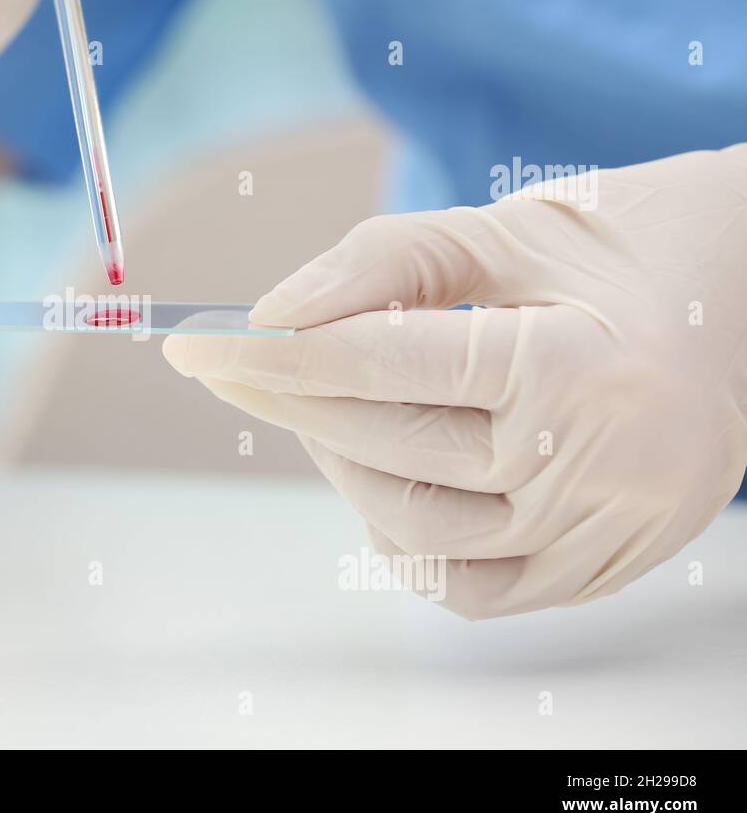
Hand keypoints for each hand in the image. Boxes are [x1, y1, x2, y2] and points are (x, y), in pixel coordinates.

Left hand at [164, 145, 746, 618]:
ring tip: (323, 408)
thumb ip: (389, 258)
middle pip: (390, 443)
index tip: (193, 344)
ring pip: (417, 527)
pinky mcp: (598, 567)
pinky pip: (467, 585)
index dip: (271, 354)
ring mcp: (599, 529)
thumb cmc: (619, 250)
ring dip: (340, 466)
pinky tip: (387, 476)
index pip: (383, 362)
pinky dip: (403, 536)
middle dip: (288, 399)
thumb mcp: (507, 227)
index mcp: (575, 359)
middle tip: (234, 362)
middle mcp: (593, 460)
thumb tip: (274, 315)